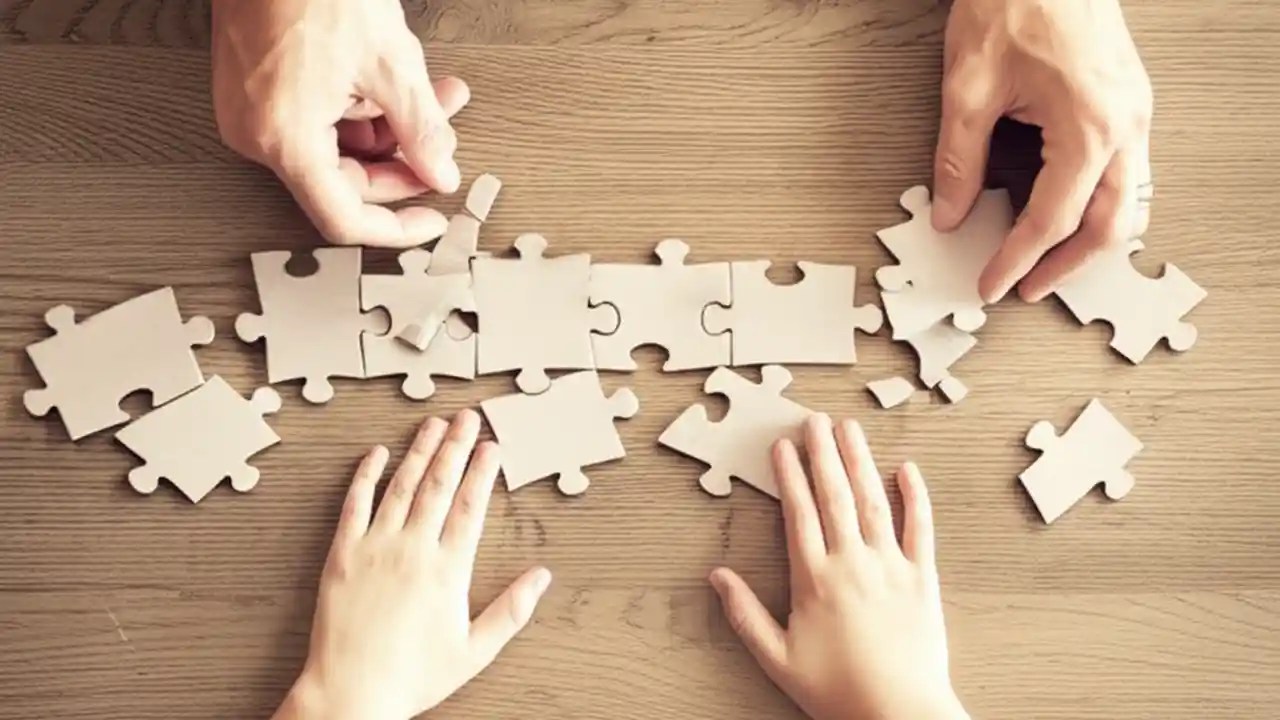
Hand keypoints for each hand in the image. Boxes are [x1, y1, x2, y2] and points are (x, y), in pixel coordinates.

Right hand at [212, 0, 466, 247]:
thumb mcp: (391, 64)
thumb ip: (422, 130)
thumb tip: (441, 172)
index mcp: (283, 140)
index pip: (344, 218)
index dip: (395, 228)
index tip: (431, 221)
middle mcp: (257, 134)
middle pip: (344, 181)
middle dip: (405, 159)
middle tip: (445, 142)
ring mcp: (253, 110)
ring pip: (337, 144)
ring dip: (392, 124)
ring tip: (438, 93)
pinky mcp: (257, 86)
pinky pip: (316, 117)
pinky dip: (361, 103)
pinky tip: (398, 75)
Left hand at [274, 411, 551, 719]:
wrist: (352, 693)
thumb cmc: (413, 677)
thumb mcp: (475, 650)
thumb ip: (511, 610)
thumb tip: (542, 578)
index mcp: (448, 570)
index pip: (470, 506)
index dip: (483, 472)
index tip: (492, 446)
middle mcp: (413, 550)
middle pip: (439, 485)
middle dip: (456, 447)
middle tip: (468, 417)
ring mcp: (376, 548)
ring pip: (402, 486)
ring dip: (419, 451)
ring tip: (433, 424)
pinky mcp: (342, 555)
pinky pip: (355, 504)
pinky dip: (366, 475)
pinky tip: (376, 453)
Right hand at [710, 415, 966, 719]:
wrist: (899, 713)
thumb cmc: (838, 690)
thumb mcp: (778, 658)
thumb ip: (745, 615)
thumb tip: (717, 576)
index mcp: (815, 580)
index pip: (799, 513)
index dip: (789, 476)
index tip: (781, 447)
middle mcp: (852, 563)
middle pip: (834, 496)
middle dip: (822, 454)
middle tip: (813, 420)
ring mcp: (891, 567)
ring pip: (873, 501)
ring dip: (859, 461)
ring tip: (849, 429)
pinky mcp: (923, 578)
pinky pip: (921, 528)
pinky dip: (915, 496)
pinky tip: (907, 469)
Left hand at [932, 0, 1153, 302]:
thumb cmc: (1015, 2)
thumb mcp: (968, 86)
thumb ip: (959, 159)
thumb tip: (949, 213)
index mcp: (1087, 126)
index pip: (1052, 220)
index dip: (1017, 259)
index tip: (992, 284)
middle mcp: (1124, 124)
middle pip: (1108, 225)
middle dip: (1066, 266)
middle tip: (1026, 288)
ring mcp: (1135, 112)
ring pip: (1129, 202)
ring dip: (1092, 239)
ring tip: (1048, 260)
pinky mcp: (1130, 101)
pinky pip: (1129, 172)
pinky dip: (1102, 204)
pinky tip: (1070, 211)